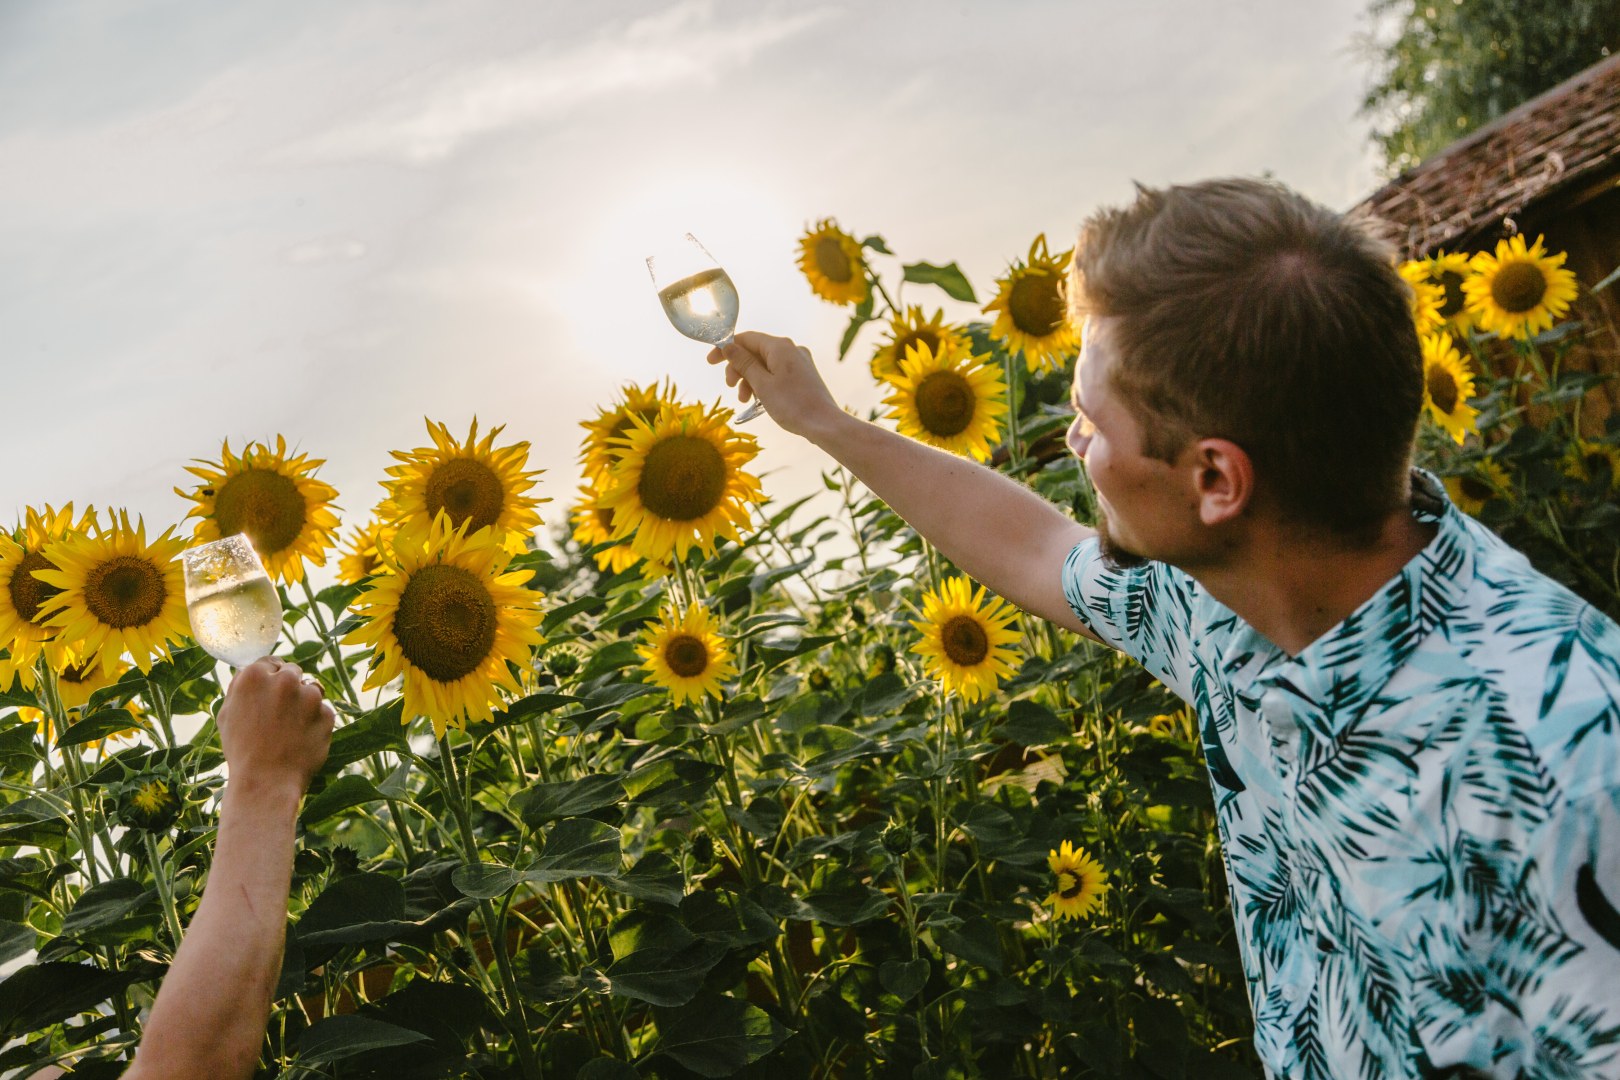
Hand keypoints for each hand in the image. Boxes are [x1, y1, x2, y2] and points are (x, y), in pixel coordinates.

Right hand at [216, 657, 333, 797]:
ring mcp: (309, 696)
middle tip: (280, 715)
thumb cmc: (242, 750)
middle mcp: (284, 680)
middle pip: (293, 672)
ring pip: (312, 690)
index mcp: (254, 676)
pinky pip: (323, 712)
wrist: (266, 782)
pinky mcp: (327, 713)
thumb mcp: (228, 713)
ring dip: (305, 704)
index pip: (270, 663)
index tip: (270, 693)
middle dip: (289, 688)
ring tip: (289, 730)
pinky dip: (316, 723)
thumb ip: (242, 687)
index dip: (271, 678)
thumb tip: (258, 672)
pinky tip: (301, 739)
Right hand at [707, 332, 840, 438]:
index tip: (711, 362)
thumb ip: (744, 363)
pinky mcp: (804, 375)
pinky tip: (760, 400)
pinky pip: (777, 373)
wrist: (823, 424)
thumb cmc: (792, 405)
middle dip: (739, 369)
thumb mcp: (762, 384)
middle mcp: (791, 349)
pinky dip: (764, 383)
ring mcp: (799, 362)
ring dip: (750, 379)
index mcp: (780, 347)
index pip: (746, 338)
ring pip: (766, 364)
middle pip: (756, 352)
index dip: (726, 349)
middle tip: (731, 387)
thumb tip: (728, 347)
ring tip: (745, 400)